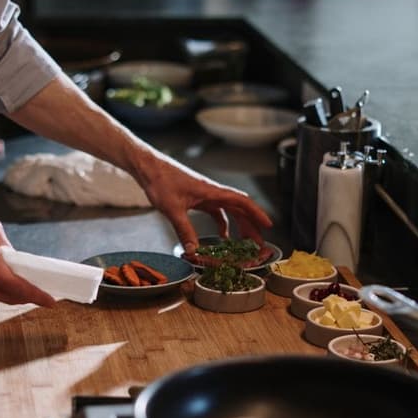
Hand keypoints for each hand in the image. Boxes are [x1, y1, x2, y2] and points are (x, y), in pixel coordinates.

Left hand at [137, 157, 272, 254]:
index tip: (268, 225)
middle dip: (251, 225)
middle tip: (259, 243)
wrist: (148, 167)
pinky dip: (222, 223)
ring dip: (239, 225)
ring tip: (245, 242)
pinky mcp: (197, 198)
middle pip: (239, 209)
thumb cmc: (161, 180)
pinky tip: (222, 236)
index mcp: (212, 192)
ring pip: (229, 211)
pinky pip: (216, 212)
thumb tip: (193, 250)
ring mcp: (205, 195)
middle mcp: (212, 192)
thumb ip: (184, 230)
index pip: (242, 202)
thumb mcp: (172, 208)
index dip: (257, 213)